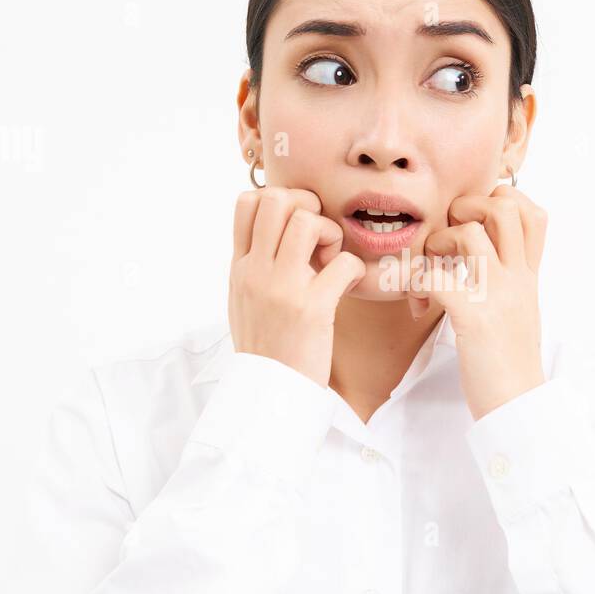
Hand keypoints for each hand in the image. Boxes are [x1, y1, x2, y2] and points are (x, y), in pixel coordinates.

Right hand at [229, 186, 366, 386]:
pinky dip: (354, 270)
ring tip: (330, 262)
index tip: (295, 226)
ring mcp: (282, 288)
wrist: (267, 394)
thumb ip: (257, 265)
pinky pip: (344, 263)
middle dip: (307, 206)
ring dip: (330, 234)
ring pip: (308, 221)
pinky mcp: (312, 308)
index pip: (247, 202)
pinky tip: (345, 287)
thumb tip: (280, 234)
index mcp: (240, 267)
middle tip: (319, 238)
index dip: (280, 200)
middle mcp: (256, 271)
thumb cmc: (264, 347)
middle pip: (277, 199)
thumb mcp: (244, 300)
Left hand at [408, 184, 548, 419]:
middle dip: (464, 211)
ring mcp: (498, 296)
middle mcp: (519, 279)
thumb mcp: (521, 312)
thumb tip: (486, 255)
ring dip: (436, 247)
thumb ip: (509, 280)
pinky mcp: (474, 318)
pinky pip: (437, 277)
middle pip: (501, 208)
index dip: (499, 202)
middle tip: (447, 241)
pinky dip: (418, 284)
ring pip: (467, 234)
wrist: (517, 407)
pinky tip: (418, 306)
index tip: (474, 223)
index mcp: (529, 277)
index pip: (531, 211)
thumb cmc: (509, 363)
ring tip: (430, 277)